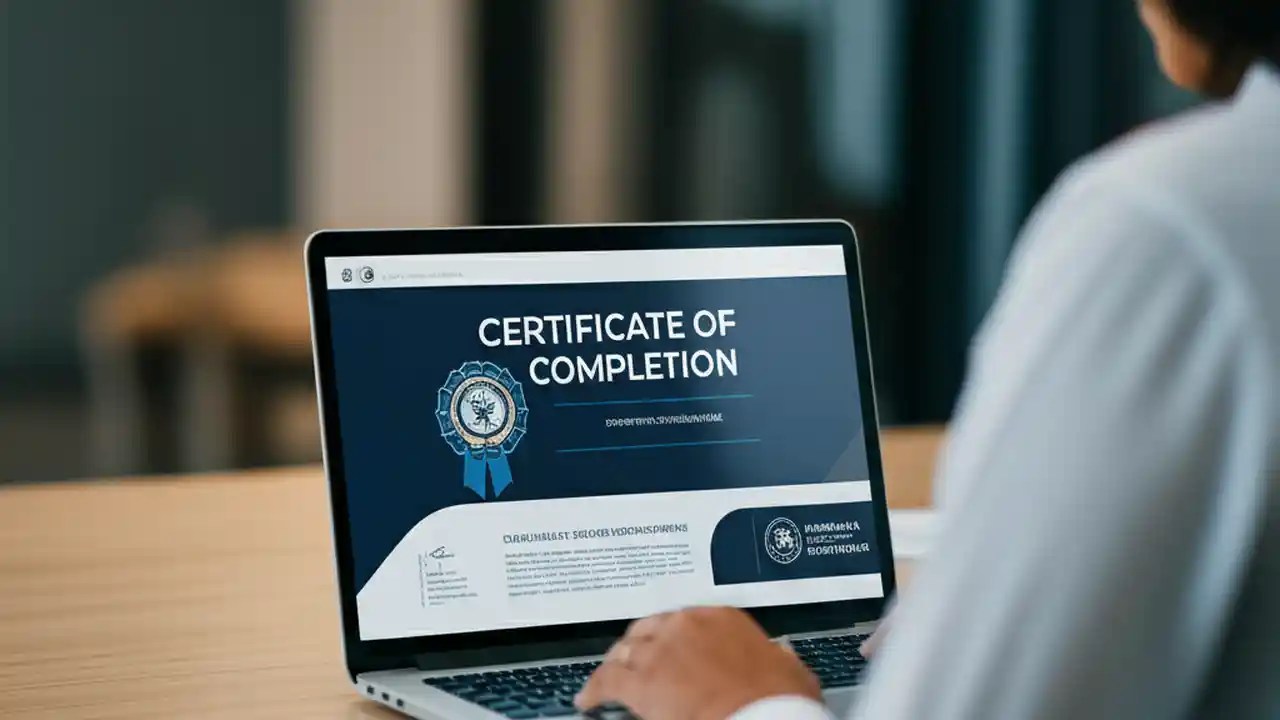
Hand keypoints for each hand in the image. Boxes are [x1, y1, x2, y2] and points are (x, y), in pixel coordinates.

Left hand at [575, 607, 821, 719]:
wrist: (760, 717)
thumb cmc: (779, 700)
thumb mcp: (790, 671)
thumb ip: (777, 656)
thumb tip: (782, 653)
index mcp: (722, 617)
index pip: (686, 620)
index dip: (673, 636)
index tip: (671, 647)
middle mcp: (685, 625)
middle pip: (649, 629)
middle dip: (639, 644)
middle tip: (633, 659)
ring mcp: (659, 651)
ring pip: (625, 651)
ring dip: (616, 664)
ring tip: (608, 676)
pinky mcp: (640, 682)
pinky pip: (608, 681)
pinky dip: (595, 689)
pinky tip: (588, 699)